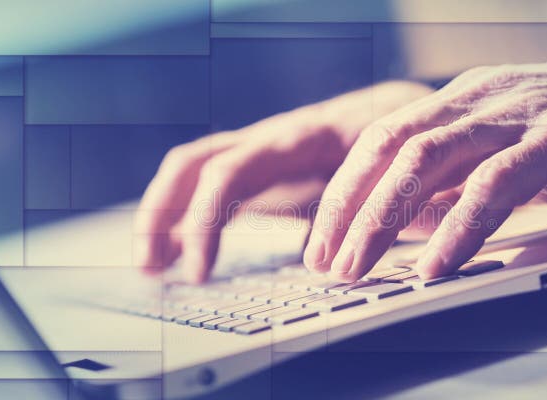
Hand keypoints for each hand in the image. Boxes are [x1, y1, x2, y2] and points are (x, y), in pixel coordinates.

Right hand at [134, 81, 432, 281]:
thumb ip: (366, 206)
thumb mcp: (387, 173)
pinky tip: (179, 252)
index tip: (200, 271)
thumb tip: (341, 256)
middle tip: (148, 266)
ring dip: (163, 215)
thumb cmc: (395, 144)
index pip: (230, 174)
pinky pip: (209, 187)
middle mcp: (267, 140)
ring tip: (149, 265)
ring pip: (192, 172)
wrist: (397, 113)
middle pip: (193, 165)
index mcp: (296, 139)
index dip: (206, 221)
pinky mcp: (259, 170)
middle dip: (161, 214)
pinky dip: (189, 219)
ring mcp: (259, 152)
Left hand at [304, 52, 546, 281]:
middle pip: (392, 148)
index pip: (383, 140)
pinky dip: (459, 225)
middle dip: (349, 207)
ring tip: (360, 265)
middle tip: (327, 259)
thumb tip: (410, 221)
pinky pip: (496, 183)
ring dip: (385, 216)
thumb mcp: (501, 151)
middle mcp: (478, 101)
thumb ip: (456, 180)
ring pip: (429, 160)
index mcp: (460, 102)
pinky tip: (436, 261)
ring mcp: (515, 116)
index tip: (324, 237)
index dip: (345, 190)